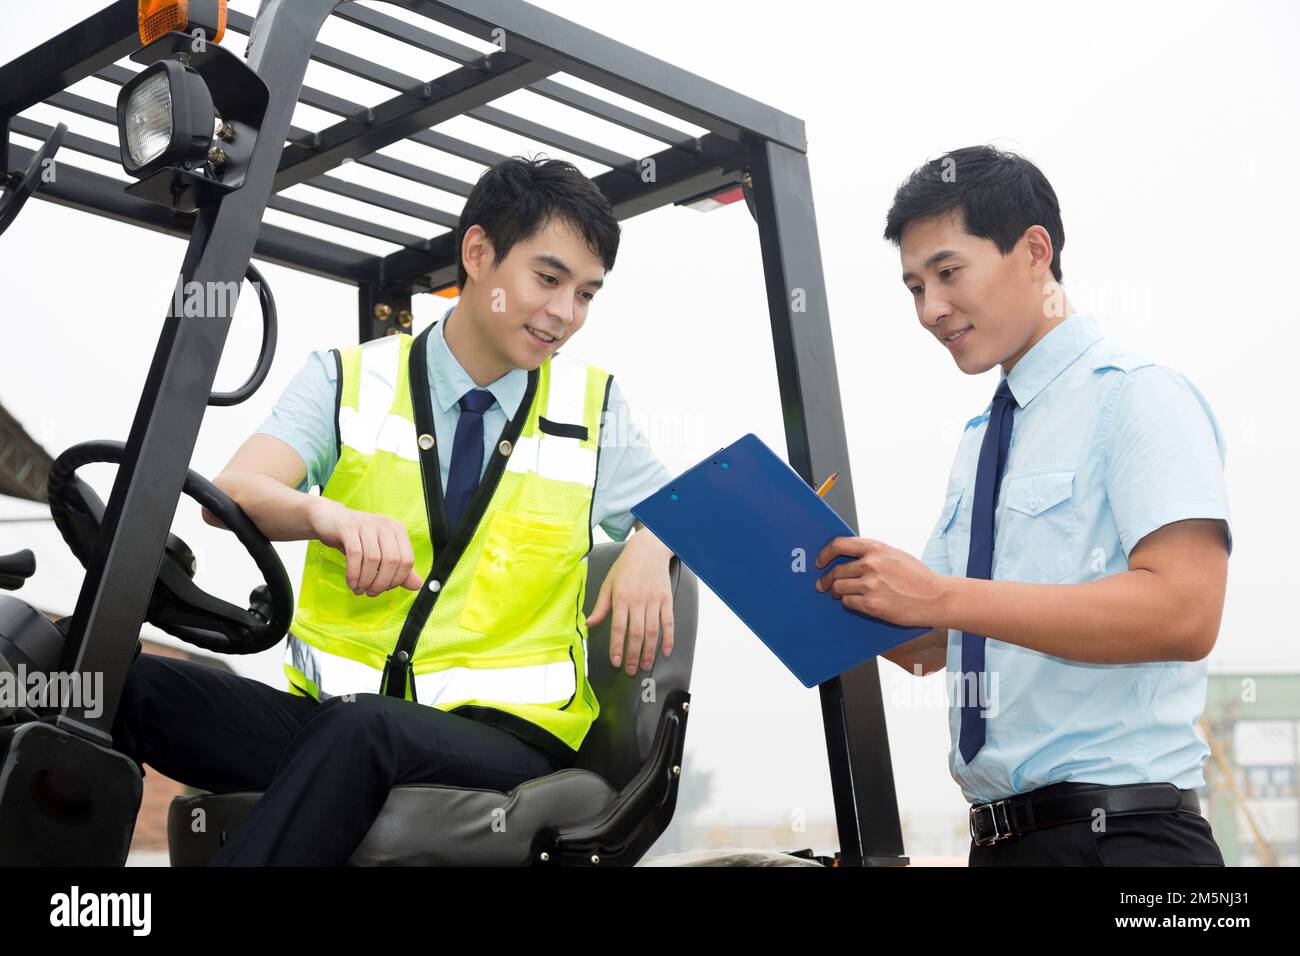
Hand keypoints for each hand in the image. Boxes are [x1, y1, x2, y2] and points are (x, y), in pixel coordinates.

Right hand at [310, 499, 422, 596]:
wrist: (330, 520)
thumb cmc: (357, 539)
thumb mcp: (380, 553)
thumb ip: (399, 569)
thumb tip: (417, 585)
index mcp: (397, 530)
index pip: (407, 560)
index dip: (398, 580)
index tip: (385, 589)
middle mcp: (385, 525)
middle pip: (391, 560)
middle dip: (381, 582)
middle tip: (370, 592)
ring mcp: (367, 524)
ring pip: (373, 558)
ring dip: (366, 580)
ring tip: (359, 589)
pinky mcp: (348, 527)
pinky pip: (355, 554)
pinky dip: (354, 572)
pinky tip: (351, 582)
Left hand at [586, 529, 674, 674]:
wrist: (648, 548)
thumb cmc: (626, 565)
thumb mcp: (608, 583)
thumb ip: (600, 606)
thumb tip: (588, 624)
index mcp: (621, 597)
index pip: (618, 627)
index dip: (617, 647)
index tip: (616, 661)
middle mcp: (638, 600)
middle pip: (636, 633)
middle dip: (633, 655)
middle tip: (631, 670)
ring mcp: (654, 600)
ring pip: (653, 631)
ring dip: (649, 651)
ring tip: (646, 664)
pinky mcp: (666, 599)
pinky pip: (669, 622)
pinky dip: (669, 638)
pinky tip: (666, 651)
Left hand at [814, 536, 945, 627]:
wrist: (936, 597)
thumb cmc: (918, 577)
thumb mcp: (895, 555)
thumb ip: (874, 554)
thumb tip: (850, 557)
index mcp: (876, 548)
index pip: (838, 545)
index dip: (825, 553)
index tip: (820, 561)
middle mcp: (871, 564)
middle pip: (836, 571)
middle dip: (828, 579)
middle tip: (824, 584)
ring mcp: (870, 585)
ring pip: (839, 588)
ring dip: (837, 592)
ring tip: (839, 594)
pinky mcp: (872, 604)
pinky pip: (848, 602)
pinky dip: (849, 602)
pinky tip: (854, 602)